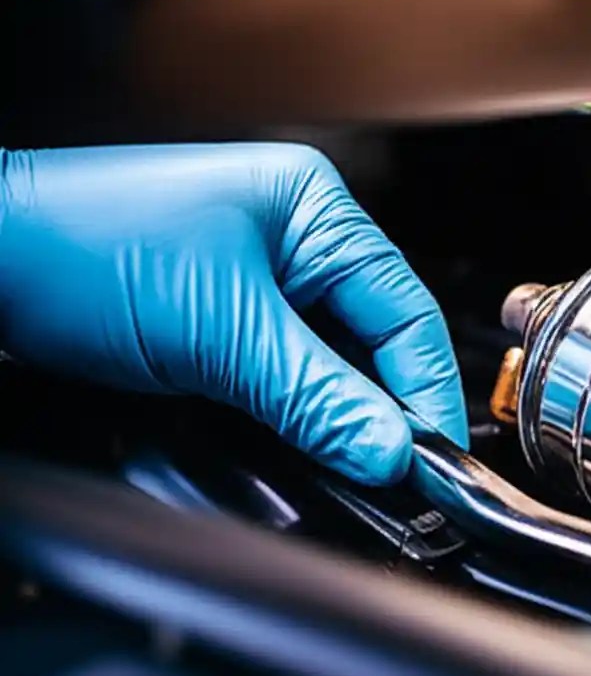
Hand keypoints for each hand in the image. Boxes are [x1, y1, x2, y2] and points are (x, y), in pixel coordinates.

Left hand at [0, 143, 466, 482]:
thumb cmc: (77, 249)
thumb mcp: (221, 333)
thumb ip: (317, 398)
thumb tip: (389, 447)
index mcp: (313, 208)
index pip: (404, 309)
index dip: (425, 387)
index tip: (429, 453)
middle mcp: (293, 236)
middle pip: (373, 336)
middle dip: (384, 402)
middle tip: (395, 467)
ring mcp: (255, 275)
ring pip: (331, 358)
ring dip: (339, 407)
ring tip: (351, 456)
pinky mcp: (222, 314)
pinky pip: (287, 367)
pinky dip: (299, 406)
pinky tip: (305, 435)